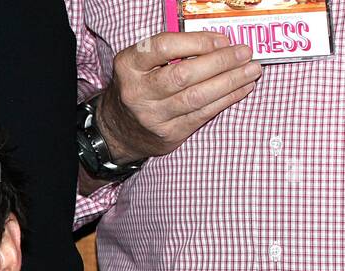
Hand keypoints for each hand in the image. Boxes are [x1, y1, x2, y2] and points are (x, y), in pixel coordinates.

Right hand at [97, 31, 261, 163]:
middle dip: (220, 62)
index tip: (222, 40)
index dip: (198, 42)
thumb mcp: (141, 64)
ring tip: (251, 70)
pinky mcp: (168, 134)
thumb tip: (220, 45)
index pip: (165, 47)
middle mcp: (137, 92)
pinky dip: (227, 99)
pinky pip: (203, 114)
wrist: (117, 131)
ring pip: (197, 97)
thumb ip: (172, 52)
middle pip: (184, 75)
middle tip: (244, 53)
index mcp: (129, 66)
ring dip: (230, 82)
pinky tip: (242, 88)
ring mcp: (152, 116)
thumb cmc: (138, 88)